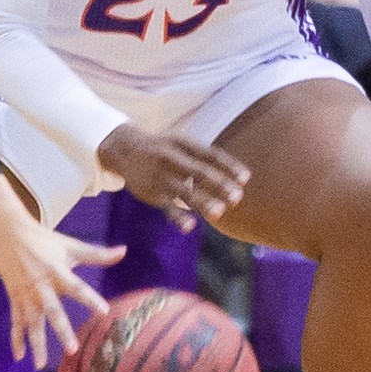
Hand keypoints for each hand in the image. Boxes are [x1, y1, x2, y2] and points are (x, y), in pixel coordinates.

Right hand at [0, 175, 118, 367]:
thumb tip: (124, 250)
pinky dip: (16, 339)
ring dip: (36, 344)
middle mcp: (42, 286)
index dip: (91, 299)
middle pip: (53, 311)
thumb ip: (97, 254)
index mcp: (58, 272)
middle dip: (61, 331)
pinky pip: (15, 322)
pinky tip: (19, 357)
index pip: (77, 288)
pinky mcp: (15, 298)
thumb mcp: (71, 245)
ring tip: (40, 365)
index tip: (104, 312)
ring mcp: (26, 295)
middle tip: (71, 350)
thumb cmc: (44, 240)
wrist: (9, 233)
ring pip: (31, 323)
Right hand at [95, 124, 248, 232]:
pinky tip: (189, 227)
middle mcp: (172, 158)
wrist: (125, 150)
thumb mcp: (182, 145)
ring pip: (184, 191)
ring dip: (202, 201)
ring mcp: (161, 176)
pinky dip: (177, 217)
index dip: (228, 166)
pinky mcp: (151, 193)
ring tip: (219, 212)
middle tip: (237, 197)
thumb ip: (206, 158)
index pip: (210, 155)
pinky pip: (166, 206)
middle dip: (219, 185)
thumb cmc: (163, 150)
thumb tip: (241, 177)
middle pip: (199, 172)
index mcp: (184, 144)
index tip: (245, 178)